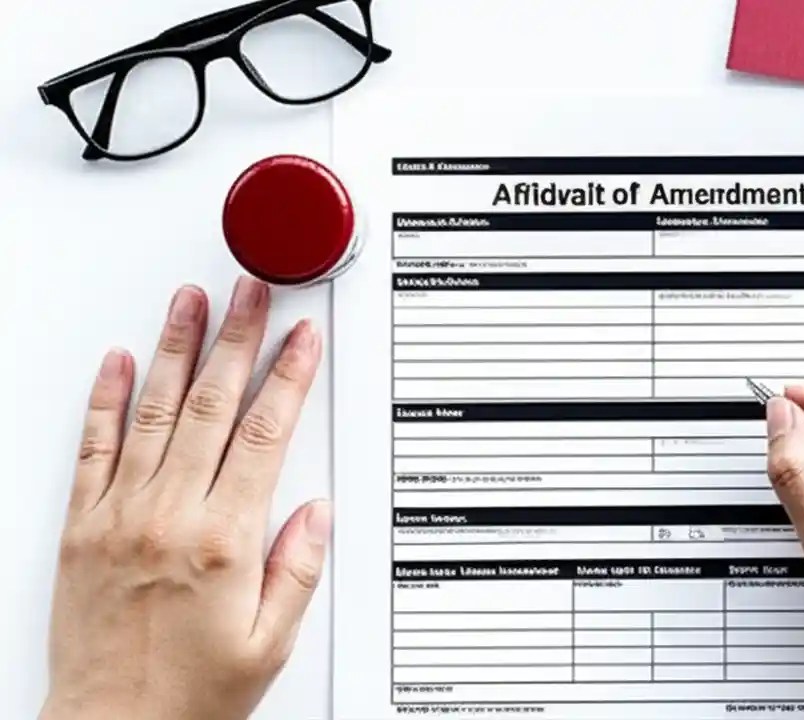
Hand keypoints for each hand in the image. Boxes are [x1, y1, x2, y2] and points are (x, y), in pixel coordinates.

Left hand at [41, 278, 327, 719]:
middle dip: (237, 339)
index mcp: (222, 541)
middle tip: (249, 291)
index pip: (265, 435)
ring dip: (175, 349)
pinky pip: (92, 447)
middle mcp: (167, 516)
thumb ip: (296, 569)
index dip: (288, 377)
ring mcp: (118, 515)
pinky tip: (115, 360)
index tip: (301, 339)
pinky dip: (103, 398)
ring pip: (152, 410)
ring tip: (190, 301)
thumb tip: (314, 510)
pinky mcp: (80, 525)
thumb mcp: (269, 642)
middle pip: (211, 405)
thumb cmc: (190, 696)